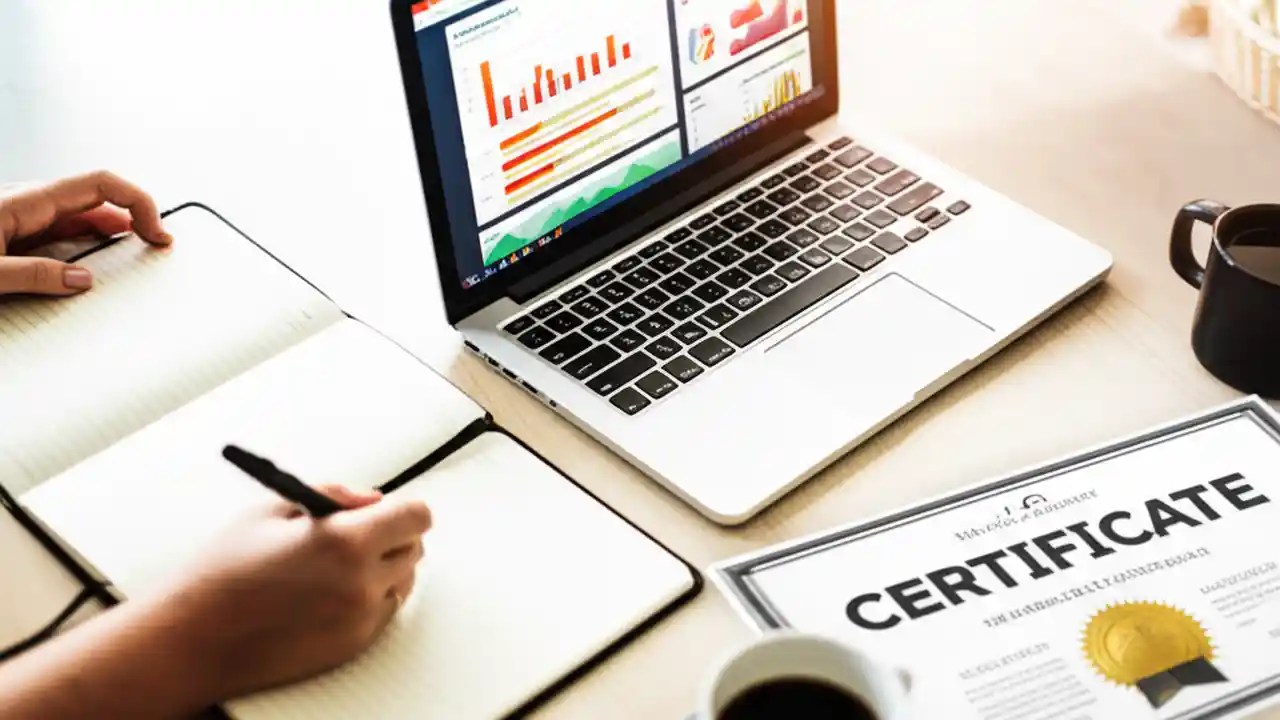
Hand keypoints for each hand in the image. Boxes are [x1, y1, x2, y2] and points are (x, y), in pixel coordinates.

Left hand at [0, 171, 171, 295]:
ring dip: (111, 234)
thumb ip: (34, 276)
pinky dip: (88, 244)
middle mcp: (27, 202)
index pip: (100, 184)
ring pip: (80, 217)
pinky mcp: (13, 232)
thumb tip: (83, 280)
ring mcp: (21, 216)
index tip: (156, 233)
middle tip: (156, 246)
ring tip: (133, 256)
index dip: (138, 202)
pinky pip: (61, 232)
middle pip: (97, 202)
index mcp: (25, 201)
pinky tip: (93, 263)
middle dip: (133, 220)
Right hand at [155, 485, 431, 701]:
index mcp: (345, 542)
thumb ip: (334, 494)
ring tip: (335, 566)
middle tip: (355, 534)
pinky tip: (329, 593)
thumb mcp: (273, 510)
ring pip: (403, 581)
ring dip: (384, 568)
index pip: (416, 517)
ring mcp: (361, 620)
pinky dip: (370, 599)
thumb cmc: (224, 574)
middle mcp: (361, 584)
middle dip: (392, 536)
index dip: (401, 508)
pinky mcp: (353, 646)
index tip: (384, 510)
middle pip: (415, 548)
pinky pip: (385, 612)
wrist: (193, 640)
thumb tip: (372, 497)